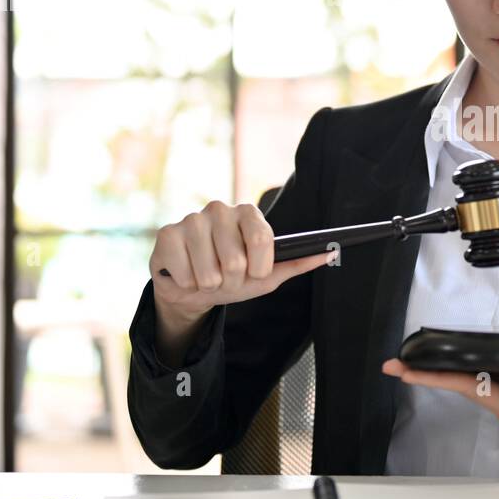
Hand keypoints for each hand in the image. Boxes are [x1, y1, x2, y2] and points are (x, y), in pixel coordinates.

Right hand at [150, 201, 334, 319]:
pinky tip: (186, 274)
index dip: (258, 266)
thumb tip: (330, 252)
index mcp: (247, 213)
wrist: (191, 289)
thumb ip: (296, 263)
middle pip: (234, 261)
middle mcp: (219, 209)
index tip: (254, 273)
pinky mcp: (167, 235)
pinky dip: (188, 285)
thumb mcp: (266, 275)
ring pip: (209, 272)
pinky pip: (185, 275)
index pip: (261, 238)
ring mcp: (191, 220)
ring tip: (205, 276)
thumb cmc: (232, 278)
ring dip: (209, 285)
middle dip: (231, 281)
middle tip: (224, 277)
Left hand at [380, 359, 498, 438]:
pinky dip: (461, 373)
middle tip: (396, 365)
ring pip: (469, 386)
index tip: (408, 371)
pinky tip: (451, 365)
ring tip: (415, 363)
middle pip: (461, 387)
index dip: (436, 377)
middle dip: (428, 376)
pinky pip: (481, 383)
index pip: (470, 387)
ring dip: (441, 375)